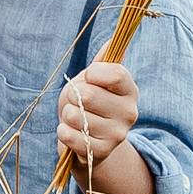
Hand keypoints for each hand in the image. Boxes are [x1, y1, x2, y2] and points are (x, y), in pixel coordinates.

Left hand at [56, 57, 143, 173]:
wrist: (86, 140)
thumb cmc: (88, 104)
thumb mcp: (93, 80)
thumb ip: (102, 62)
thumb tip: (112, 40)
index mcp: (129, 89)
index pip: (114, 73)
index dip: (93, 73)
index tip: (88, 78)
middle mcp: (130, 112)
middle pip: (89, 95)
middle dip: (72, 95)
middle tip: (76, 101)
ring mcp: (117, 134)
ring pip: (76, 116)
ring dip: (66, 115)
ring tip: (74, 118)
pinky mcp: (102, 152)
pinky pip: (70, 136)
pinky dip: (63, 132)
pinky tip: (69, 132)